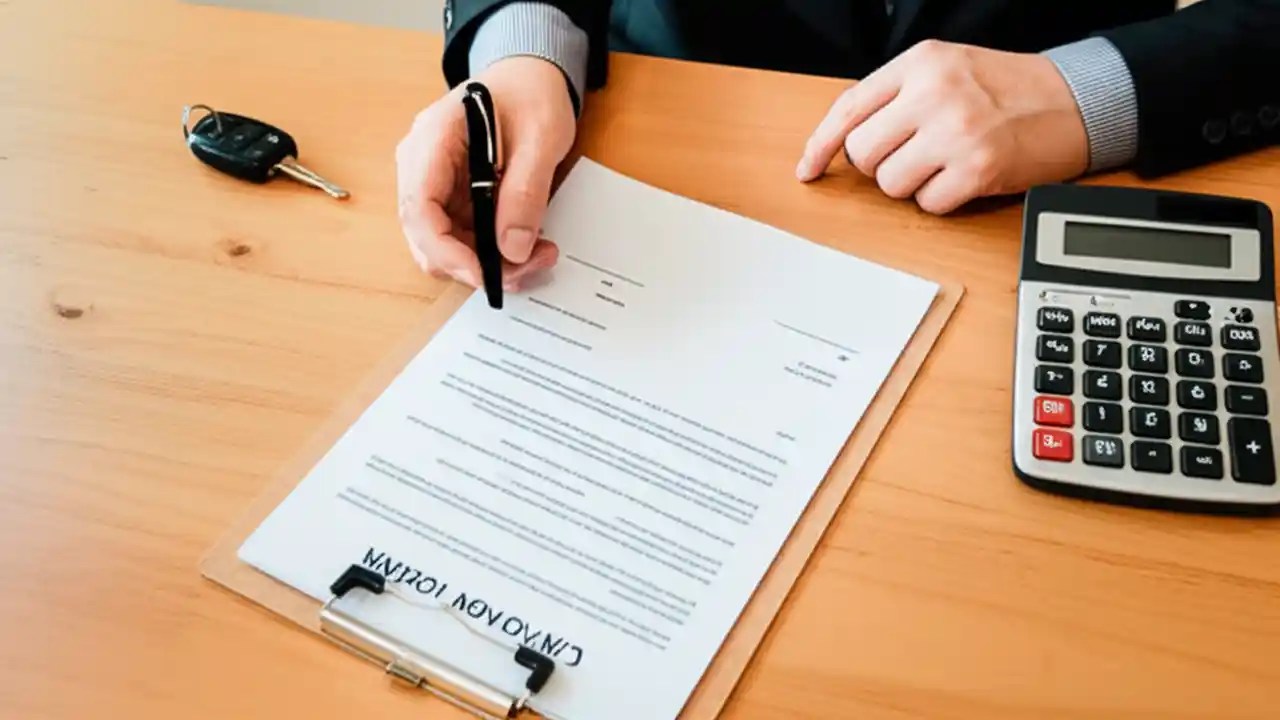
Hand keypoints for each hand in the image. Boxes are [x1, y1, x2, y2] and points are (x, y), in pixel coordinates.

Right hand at [396, 56, 576, 289]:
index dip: (446, 251)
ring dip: (488, 263)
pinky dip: (493, 252)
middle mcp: (422, 166)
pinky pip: (463, 238)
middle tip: (526, 269)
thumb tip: (513, 248)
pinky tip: (527, 244)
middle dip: (474, 265)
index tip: (484, 273)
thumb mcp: (541, 136)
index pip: (419, 209)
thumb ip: (526, 191)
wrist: (529, 76)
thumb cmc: (530, 93)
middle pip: (428, 237)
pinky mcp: (453, 198)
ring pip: (446, 246)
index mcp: (432, 140)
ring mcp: (435, 184)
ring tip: (537, 254)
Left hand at [796, 40, 1088, 213]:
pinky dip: (941, 199)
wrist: (1075, 100)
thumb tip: (842, 140)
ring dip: (910, 184)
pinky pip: (927, 204)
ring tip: (942, 162)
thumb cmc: (1007, 88)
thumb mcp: (947, 68)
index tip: (808, 168)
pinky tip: (963, 177)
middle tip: (912, 154)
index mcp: (921, 62)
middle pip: (863, 153)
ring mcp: (956, 132)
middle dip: (880, 164)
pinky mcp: (978, 169)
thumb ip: (896, 94)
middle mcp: (935, 93)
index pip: (848, 108)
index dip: (821, 145)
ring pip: (890, 183)